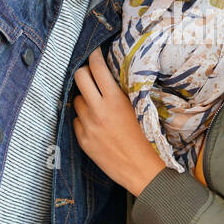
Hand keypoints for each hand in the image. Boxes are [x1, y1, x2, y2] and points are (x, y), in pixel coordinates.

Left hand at [73, 49, 166, 196]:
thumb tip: (111, 75)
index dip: (95, 56)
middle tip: (90, 74)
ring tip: (97, 105)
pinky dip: (84, 119)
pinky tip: (96, 124)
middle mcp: (98, 110)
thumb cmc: (147, 140)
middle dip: (84, 72)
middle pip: (80, 77)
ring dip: (84, 98)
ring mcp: (88, 126)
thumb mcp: (139, 110)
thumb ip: (122, 93)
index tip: (95, 53)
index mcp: (115, 100)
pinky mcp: (83, 140)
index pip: (97, 68)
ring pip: (76, 100)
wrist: (142, 170)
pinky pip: (76, 120)